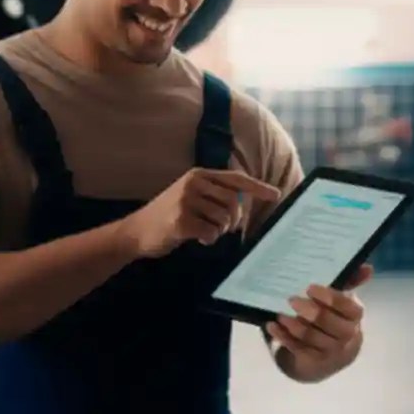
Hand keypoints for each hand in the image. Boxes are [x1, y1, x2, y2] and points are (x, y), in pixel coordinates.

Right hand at [123, 169, 280, 258]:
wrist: (137, 231)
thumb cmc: (168, 215)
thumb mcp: (191, 196)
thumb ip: (214, 195)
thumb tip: (242, 206)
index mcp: (199, 174)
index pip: (236, 179)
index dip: (258, 187)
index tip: (276, 195)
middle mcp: (193, 183)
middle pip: (233, 202)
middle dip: (233, 219)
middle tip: (221, 228)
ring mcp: (186, 200)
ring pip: (224, 219)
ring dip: (219, 231)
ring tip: (204, 231)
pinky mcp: (181, 220)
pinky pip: (211, 233)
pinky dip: (208, 239)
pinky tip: (195, 238)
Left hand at [266, 264, 373, 382]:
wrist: (329, 356)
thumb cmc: (334, 318)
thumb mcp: (342, 301)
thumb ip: (350, 282)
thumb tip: (368, 268)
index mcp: (355, 316)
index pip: (346, 306)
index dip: (328, 297)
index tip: (309, 288)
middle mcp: (348, 335)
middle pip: (329, 323)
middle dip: (310, 311)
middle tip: (291, 300)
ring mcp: (332, 352)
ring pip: (311, 337)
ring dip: (293, 325)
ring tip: (279, 313)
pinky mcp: (315, 362)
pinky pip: (297, 349)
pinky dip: (283, 337)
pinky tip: (272, 326)